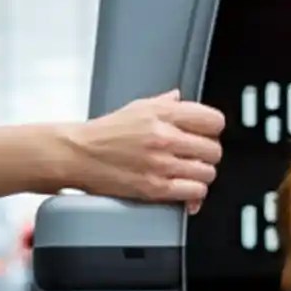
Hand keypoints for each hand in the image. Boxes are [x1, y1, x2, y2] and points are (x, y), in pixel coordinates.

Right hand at [57, 90, 225, 213]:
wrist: (76, 155)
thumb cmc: (104, 133)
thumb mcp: (136, 107)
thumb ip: (165, 103)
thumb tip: (180, 97)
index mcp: (163, 113)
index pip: (213, 121)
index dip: (213, 130)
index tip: (207, 135)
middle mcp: (164, 137)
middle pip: (214, 149)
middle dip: (208, 155)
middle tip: (196, 157)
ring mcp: (161, 164)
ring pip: (208, 172)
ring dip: (201, 175)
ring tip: (188, 173)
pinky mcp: (155, 188)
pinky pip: (194, 192)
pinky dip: (194, 193)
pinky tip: (185, 188)